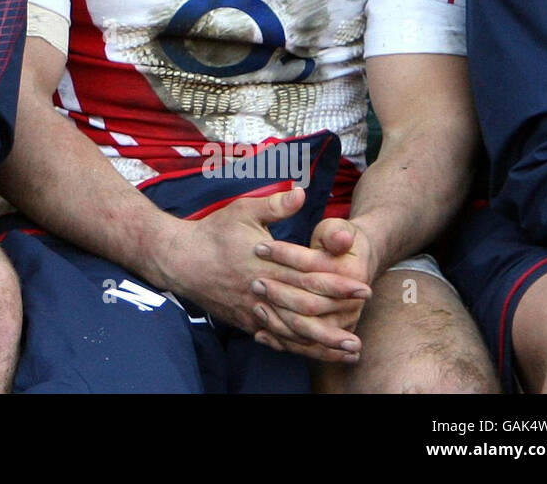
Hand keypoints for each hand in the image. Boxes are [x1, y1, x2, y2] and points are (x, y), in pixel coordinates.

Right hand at [152, 189, 370, 362]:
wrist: (179, 259)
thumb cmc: (213, 231)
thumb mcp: (242, 210)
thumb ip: (275, 204)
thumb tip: (301, 192)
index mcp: (264, 262)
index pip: (308, 275)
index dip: (337, 283)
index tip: (362, 286)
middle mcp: (262, 289)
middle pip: (306, 306)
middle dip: (340, 312)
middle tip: (367, 316)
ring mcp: (254, 309)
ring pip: (294, 330)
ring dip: (325, 340)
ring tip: (351, 346)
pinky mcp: (247, 321)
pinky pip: (277, 339)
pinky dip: (299, 348)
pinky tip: (318, 354)